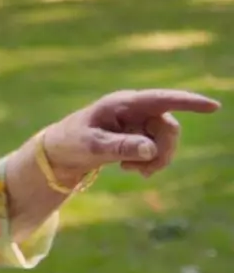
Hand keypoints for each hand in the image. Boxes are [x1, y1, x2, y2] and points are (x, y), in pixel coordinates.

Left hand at [41, 89, 220, 185]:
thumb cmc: (71, 143)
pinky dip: (151, 162)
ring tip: (131, 171)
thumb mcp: (92, 147)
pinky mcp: (139, 134)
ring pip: (166, 142)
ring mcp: (138, 121)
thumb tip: (150, 149)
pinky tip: (132, 170)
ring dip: (156, 160)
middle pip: (169, 128)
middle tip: (143, 172)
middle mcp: (135, 109)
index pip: (162, 100)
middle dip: (163, 152)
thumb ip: (120, 147)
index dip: (189, 102)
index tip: (214, 107)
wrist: (59, 152)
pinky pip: (158, 149)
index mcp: (122, 103)